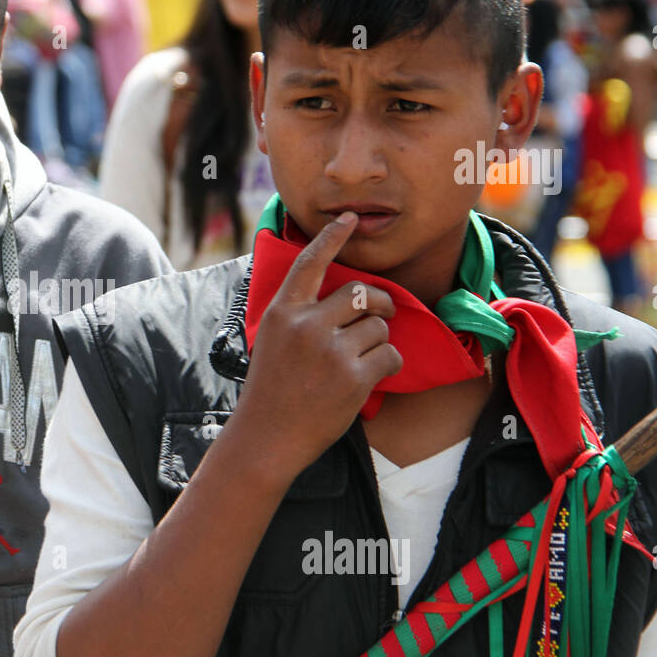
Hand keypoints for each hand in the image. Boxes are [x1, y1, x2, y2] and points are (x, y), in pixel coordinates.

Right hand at [234, 212, 401, 471]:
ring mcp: (330, 350)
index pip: (311, 263)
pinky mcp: (353, 376)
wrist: (267, 437)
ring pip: (379, 326)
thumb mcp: (273, 341)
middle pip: (360, 293)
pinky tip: (369, 378)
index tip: (351, 219)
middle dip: (379, 303)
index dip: (332, 237)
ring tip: (359, 361)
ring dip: (378, 341)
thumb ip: (300, 316)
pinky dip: (387, 365)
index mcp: (282, 312)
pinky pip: (390, 355)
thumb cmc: (271, 390)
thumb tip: (347, 297)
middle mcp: (306, 325)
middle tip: (382, 314)